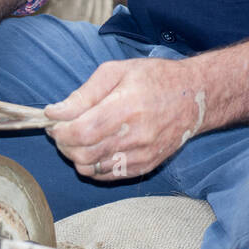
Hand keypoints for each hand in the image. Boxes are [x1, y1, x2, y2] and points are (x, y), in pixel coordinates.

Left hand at [44, 58, 209, 180]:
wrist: (195, 99)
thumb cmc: (155, 79)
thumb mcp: (117, 72)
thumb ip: (85, 93)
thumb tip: (56, 112)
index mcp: (127, 107)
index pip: (81, 131)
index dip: (60, 130)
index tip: (54, 121)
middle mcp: (135, 136)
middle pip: (82, 153)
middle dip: (63, 143)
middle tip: (61, 130)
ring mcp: (140, 155)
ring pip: (91, 168)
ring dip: (75, 155)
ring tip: (78, 138)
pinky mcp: (144, 166)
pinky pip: (106, 176)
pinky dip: (91, 165)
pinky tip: (93, 148)